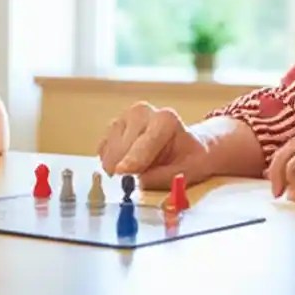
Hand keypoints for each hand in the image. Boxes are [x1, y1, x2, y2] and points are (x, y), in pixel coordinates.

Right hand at [97, 102, 212, 188]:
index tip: (121, 173)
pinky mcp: (112, 127)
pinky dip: (112, 163)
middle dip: (126, 170)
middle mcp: (141, 112)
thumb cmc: (190, 158)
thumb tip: (137, 182)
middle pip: (122, 148)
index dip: (132, 160)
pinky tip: (128, 164)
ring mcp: (124, 118)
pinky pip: (103, 151)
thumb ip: (162, 177)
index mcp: (165, 120)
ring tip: (140, 169)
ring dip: (119, 167)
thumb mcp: (188, 172)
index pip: (144, 143)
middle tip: (138, 181)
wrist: (188, 145)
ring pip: (109, 151)